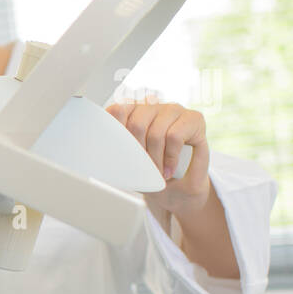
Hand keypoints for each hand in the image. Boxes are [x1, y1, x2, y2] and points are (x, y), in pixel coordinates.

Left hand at [106, 94, 211, 216]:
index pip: (117, 110)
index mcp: (133, 111)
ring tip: (157, 173)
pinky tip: (169, 169)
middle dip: (138, 153)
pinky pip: (175, 137)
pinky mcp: (193, 118)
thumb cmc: (152, 171)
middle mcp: (153, 106)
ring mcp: (173, 109)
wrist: (180, 186)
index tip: (116, 153)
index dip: (115, 131)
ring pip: (156, 133)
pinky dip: (170, 158)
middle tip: (142, 170)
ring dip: (155, 160)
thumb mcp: (129, 162)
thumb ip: (116, 150)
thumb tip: (98, 148)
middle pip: (136, 124)